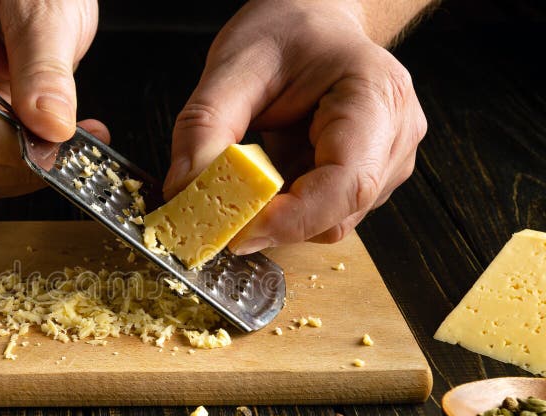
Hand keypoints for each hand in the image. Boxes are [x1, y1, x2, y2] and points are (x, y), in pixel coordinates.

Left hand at [164, 0, 427, 249]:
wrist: (315, 21)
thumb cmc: (287, 33)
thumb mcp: (234, 67)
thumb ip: (204, 127)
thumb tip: (185, 188)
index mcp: (375, 96)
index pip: (347, 183)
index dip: (293, 218)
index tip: (238, 230)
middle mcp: (393, 135)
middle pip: (336, 214)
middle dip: (276, 222)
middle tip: (224, 212)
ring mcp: (388, 161)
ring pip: (329, 222)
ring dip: (280, 214)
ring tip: (254, 171)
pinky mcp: (370, 178)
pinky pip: (324, 215)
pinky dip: (287, 208)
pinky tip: (275, 171)